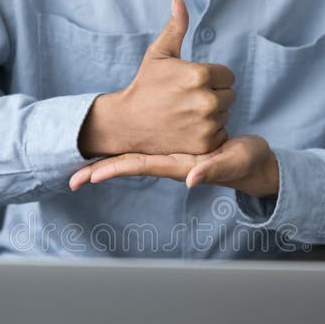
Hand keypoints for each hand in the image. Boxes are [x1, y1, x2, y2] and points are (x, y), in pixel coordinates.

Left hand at [70, 135, 279, 197]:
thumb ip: (213, 170)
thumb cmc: (245, 164)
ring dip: (108, 158)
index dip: (112, 170)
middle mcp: (167, 162)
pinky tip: (114, 143)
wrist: (253, 162)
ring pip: (133, 156)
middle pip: (127, 165)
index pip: (137, 167)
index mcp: (176, 165)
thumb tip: (190, 180)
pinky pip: (145, 147)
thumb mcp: (232, 163)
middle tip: (71, 178)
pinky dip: (126, 147)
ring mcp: (170, 154)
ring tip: (81, 161)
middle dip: (100, 171)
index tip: (87, 176)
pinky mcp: (176, 146)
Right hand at [78, 0, 235, 156]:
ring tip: (187, 114)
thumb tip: (179, 1)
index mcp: (199, 75)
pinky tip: (189, 129)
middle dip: (214, 96)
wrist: (128, 123)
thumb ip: (176, 28)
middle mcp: (206, 100)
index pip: (228, 76)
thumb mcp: (158, 54)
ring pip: (225, 115)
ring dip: (212, 115)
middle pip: (230, 96)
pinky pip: (221, 134)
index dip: (213, 78)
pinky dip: (209, 133)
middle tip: (189, 101)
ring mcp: (206, 124)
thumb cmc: (145, 86)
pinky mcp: (204, 144)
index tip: (193, 84)